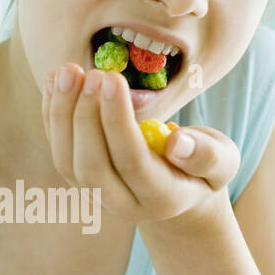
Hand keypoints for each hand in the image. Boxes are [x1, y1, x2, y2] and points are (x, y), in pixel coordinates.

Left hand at [41, 64, 238, 224]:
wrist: (179, 189)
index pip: (132, 162)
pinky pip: (58, 149)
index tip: (112, 78)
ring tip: (68, 70)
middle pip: (92, 166)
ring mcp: (97, 195)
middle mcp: (124, 203)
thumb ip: (207, 156)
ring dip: (62, 113)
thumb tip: (176, 142)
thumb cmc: (204, 166)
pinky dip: (52, 114)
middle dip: (86, 116)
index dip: (117, 121)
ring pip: (66, 161)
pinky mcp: (79, 179)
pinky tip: (55, 80)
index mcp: (162, 198)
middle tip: (92, 73)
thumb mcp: (222, 161)